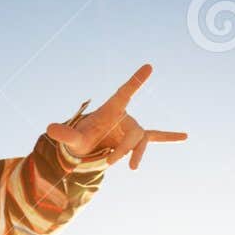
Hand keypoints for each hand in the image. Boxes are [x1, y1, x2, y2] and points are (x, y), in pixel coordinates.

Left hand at [46, 63, 186, 169]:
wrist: (87, 149)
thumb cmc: (81, 139)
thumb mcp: (72, 139)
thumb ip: (64, 133)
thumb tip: (48, 129)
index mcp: (111, 110)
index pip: (125, 93)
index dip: (136, 81)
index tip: (149, 66)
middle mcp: (125, 117)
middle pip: (132, 133)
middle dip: (124, 149)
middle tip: (110, 162)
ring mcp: (131, 128)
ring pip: (140, 141)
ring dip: (135, 153)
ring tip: (133, 167)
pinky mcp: (135, 140)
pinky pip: (155, 137)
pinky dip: (169, 136)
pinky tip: (185, 136)